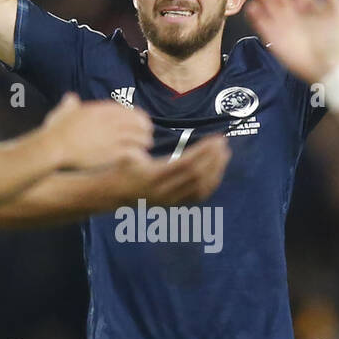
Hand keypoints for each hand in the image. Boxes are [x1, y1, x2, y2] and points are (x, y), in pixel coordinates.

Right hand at [43, 92, 153, 168]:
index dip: (138, 116)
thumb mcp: (63, 111)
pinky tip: (140, 157)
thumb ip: (70, 103)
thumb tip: (71, 97)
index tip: (142, 121)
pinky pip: (134, 151)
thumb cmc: (56, 130)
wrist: (55, 146)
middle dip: (145, 128)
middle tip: (148, 134)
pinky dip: (139, 153)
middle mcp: (110, 121)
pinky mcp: (112, 152)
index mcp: (101, 110)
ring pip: (138, 136)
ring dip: (144, 141)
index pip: (127, 110)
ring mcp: (112, 137)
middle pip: (137, 122)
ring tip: (146, 145)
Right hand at [114, 134, 230, 205]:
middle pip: (197, 175)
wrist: (113, 193)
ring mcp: (170, 200)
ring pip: (200, 187)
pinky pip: (198, 197)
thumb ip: (140, 146)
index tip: (216, 139)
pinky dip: (210, 184)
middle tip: (223, 143)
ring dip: (215, 170)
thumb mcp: (128, 154)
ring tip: (224, 154)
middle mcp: (164, 191)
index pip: (186, 163)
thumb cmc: (121, 168)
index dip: (204, 151)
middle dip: (213, 159)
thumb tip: (151, 133)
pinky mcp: (174, 205)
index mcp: (154, 176)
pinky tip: (217, 171)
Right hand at [247, 0, 338, 84]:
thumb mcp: (337, 14)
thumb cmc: (336, 41)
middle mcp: (293, 11)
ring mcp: (282, 23)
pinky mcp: (274, 37)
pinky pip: (261, 23)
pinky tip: (252, 7)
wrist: (328, 67)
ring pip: (268, 5)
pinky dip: (256, 16)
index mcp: (308, 3)